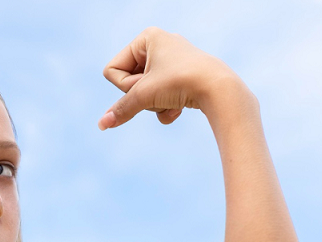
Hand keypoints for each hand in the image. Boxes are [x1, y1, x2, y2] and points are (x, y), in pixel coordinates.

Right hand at [98, 27, 240, 128]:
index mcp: (147, 37)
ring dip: (155, 104)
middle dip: (143, 96)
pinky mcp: (182, 77)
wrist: (220, 90)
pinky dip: (167, 106)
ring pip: (145, 92)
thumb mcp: (145, 96)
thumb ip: (121, 110)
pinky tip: (180, 107)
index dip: (126, 85)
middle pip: (129, 82)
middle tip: (162, 91)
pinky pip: (161, 95)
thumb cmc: (181, 82)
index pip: (113, 70)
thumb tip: (101, 124)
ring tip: (172, 99)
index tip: (146, 84)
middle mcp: (160, 45)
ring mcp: (172, 62)